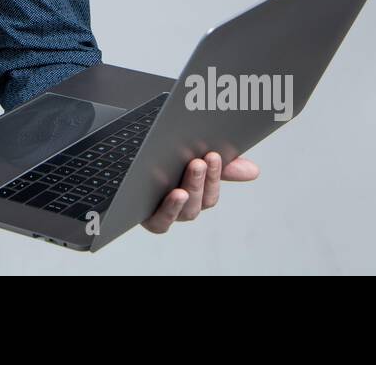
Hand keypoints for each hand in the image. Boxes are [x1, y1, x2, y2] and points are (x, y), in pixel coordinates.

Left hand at [140, 152, 259, 233]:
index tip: (215, 154)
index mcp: (195, 192)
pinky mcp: (148, 217)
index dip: (216, 175)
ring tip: (191, 169)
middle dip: (204, 179)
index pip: (212, 191)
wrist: (121, 161)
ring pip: (186, 210)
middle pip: (201, 200)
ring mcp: (165, 212)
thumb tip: (254, 171)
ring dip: (191, 189)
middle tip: (203, 158)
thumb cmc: (161, 161)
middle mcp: (183, 206)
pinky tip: (176, 194)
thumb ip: (222, 165)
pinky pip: (162, 221)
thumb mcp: (190, 155)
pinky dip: (171, 209)